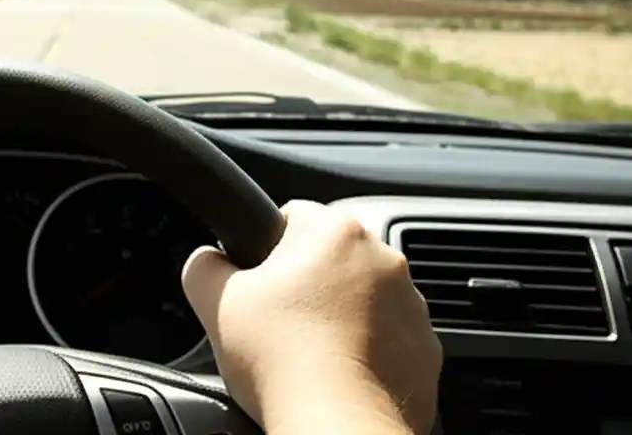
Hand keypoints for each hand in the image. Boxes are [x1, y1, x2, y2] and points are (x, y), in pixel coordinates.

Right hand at [181, 200, 441, 434]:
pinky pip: (390, 338)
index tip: (257, 288)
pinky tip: (339, 371)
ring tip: (309, 352)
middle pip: (331, 257)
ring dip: (340, 314)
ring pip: (363, 297)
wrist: (336, 424)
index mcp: (336, 230)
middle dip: (306, 283)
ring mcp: (412, 305)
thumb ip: (204, 263)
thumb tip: (208, 259)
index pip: (291, 217)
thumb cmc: (278, 358)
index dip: (264, 252)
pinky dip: (367, 349)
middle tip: (278, 323)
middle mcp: (384, 258)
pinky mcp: (426, 348)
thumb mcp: (216, 299)